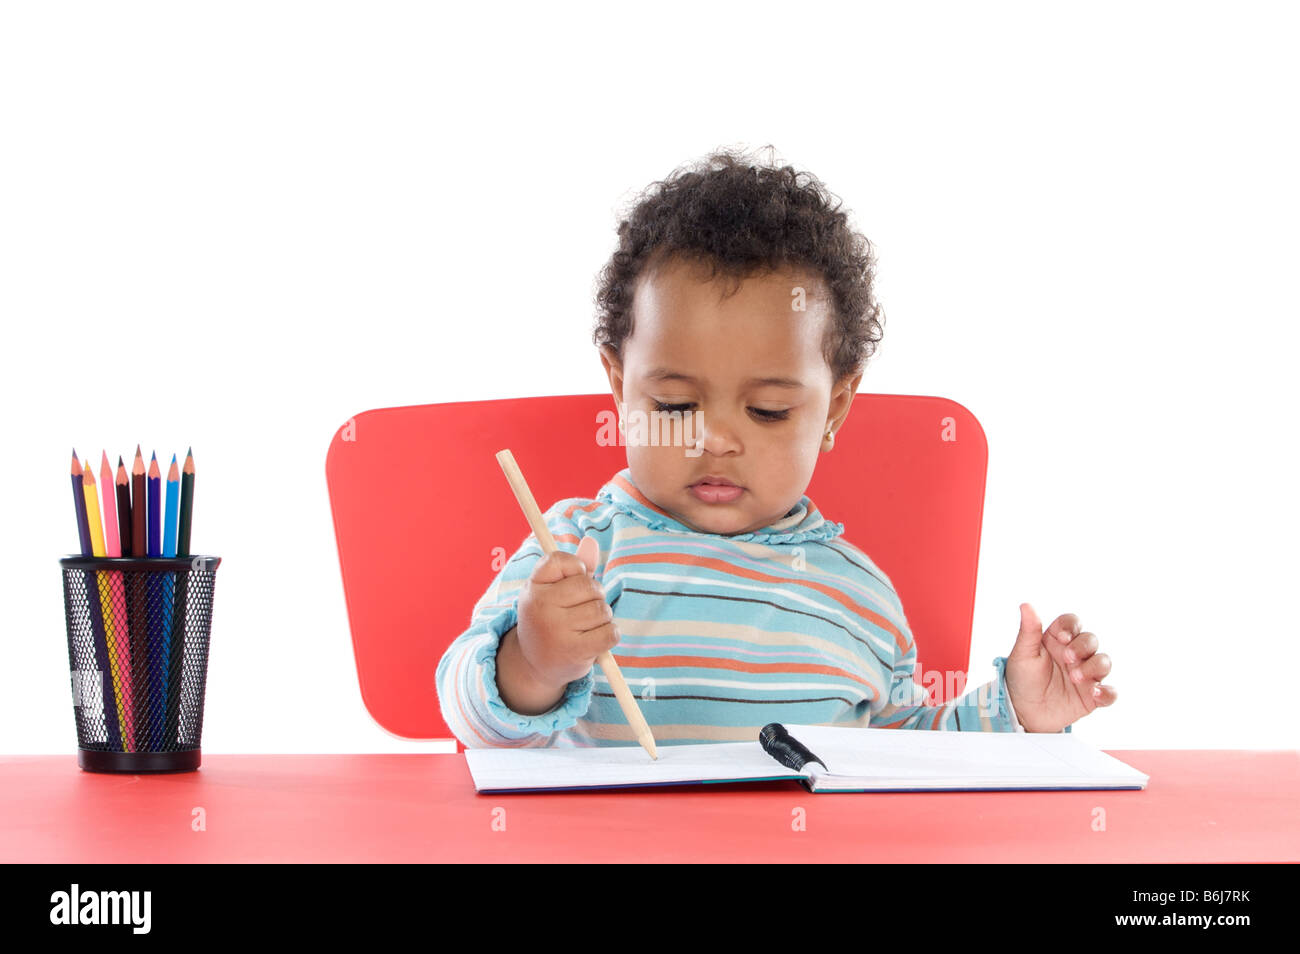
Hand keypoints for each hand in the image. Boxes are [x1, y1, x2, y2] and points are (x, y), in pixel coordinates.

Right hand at [513, 533, 618, 689]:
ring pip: (602, 609)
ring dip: (602, 618)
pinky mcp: (574, 651)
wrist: (535, 665)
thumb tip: (591, 542)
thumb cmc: (550, 620)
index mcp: (533, 587)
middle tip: (582, 609)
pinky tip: (595, 640)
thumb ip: (574, 568)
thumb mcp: (553, 592)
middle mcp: (541, 606)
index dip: (576, 568)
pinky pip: (610, 632)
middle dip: (595, 596)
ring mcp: (557, 630)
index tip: (573, 580)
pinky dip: (610, 635)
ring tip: (585, 627)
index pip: (560, 560)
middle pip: (590, 585)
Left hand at [1003, 603, 1116, 731]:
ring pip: (1103, 662)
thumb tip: (1026, 605)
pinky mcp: (1091, 696)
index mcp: (1057, 639)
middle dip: (1082, 647)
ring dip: (1094, 667)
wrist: (1023, 711)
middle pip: (1091, 640)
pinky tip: (1095, 693)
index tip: (1061, 637)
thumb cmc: (1022, 678)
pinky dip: (1107, 692)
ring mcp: (1085, 674)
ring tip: (1075, 677)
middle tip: (1067, 659)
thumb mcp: (1022, 654)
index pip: (1072, 623)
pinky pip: (1110, 692)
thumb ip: (1028, 630)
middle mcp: (1075, 654)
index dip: (1071, 627)